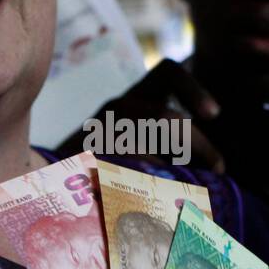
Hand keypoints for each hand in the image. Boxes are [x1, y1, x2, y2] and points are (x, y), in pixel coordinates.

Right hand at [55, 58, 226, 172]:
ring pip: (150, 144)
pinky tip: (157, 196)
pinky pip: (128, 166)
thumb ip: (171, 143)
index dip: (194, 88)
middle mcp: (117, 108)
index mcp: (134, 98)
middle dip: (200, 145)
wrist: (49, 176)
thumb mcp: (140, 143)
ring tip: (192, 189)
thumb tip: (216, 166)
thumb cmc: (108, 165)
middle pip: (168, 118)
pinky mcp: (86, 156)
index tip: (214, 115)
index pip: (168, 72)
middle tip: (219, 170)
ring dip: (180, 166)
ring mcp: (99, 131)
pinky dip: (150, 180)